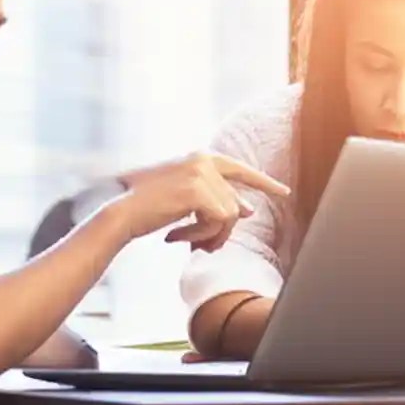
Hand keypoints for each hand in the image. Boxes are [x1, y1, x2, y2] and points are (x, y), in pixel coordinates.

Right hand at [111, 152, 289, 251]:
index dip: (263, 182)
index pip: (240, 170)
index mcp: (200, 157)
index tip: (285, 192)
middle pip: (234, 204)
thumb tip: (249, 210)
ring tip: (184, 242)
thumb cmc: (146, 207)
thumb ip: (215, 198)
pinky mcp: (198, 191)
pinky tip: (175, 238)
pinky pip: (218, 223)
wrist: (119, 211)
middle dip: (222, 231)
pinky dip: (200, 237)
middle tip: (203, 247)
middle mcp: (203, 160)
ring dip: (207, 236)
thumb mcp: (184, 199)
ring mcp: (201, 173)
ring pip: (228, 216)